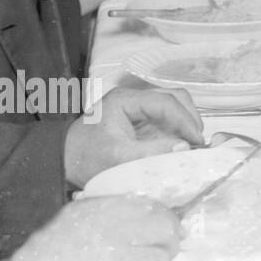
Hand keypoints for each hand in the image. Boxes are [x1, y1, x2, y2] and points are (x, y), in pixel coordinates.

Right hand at [10, 197, 181, 260]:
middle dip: (167, 242)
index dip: (164, 219)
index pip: (155, 208)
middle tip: (161, 252)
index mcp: (109, 212)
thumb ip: (107, 209)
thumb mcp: (72, 218)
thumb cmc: (45, 257)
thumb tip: (140, 208)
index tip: (166, 228)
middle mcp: (122, 234)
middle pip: (167, 232)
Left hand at [64, 86, 203, 188]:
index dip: (186, 120)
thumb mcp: (117, 157)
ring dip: (186, 122)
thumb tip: (185, 147)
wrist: (62, 162)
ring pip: (175, 105)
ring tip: (192, 143)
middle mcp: (134, 98)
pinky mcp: (142, 119)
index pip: (166, 102)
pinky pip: (168, 118)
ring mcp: (139, 107)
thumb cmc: (85, 158)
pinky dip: (180, 129)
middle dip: (190, 118)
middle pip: (175, 98)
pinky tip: (182, 144)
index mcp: (125, 99)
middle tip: (198, 142)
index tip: (197, 141)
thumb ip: (151, 151)